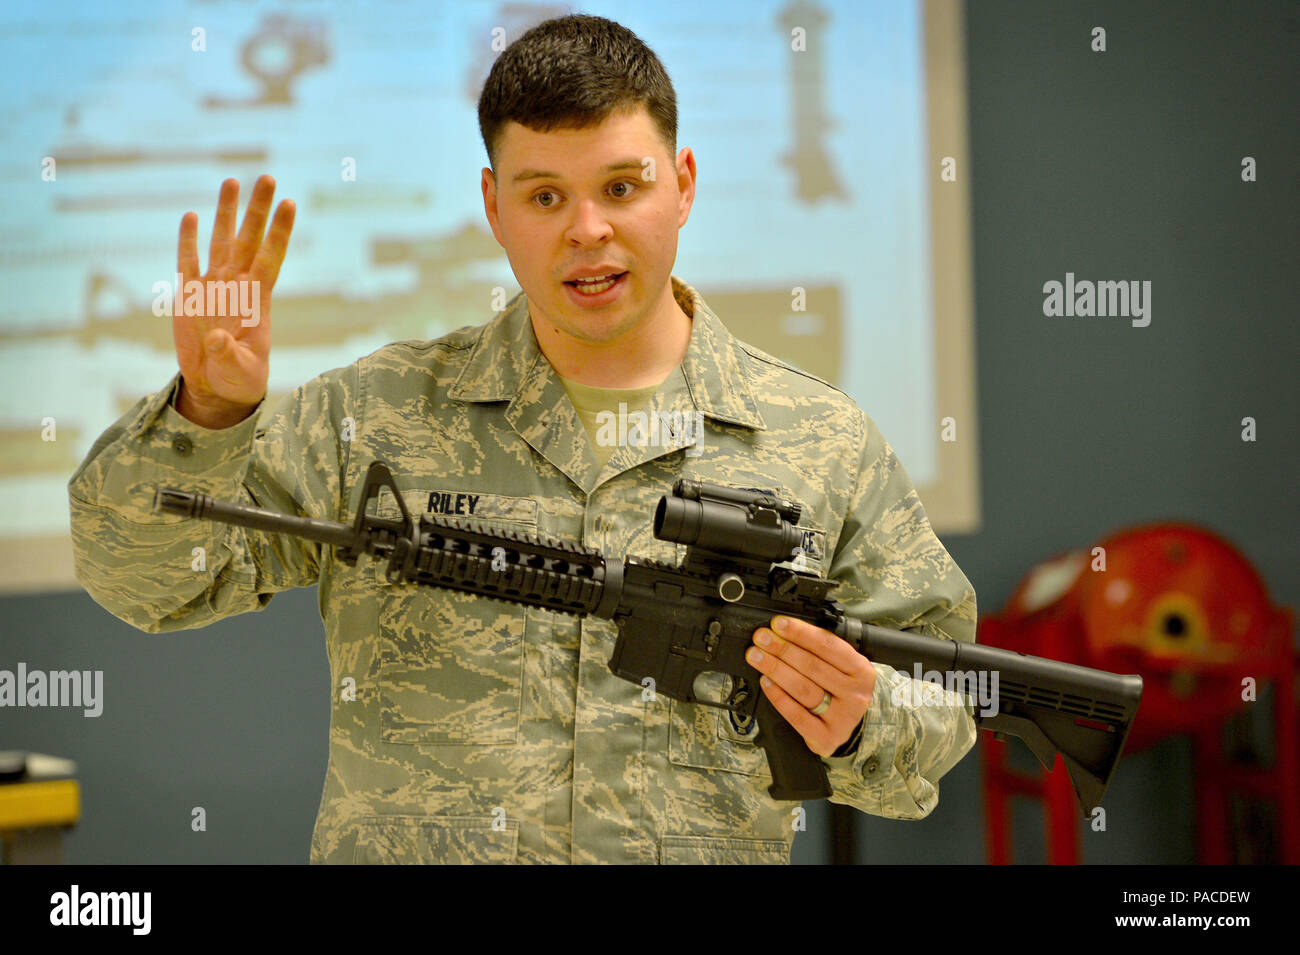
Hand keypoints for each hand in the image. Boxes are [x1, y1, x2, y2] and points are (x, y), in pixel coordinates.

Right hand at [173, 175, 294, 426]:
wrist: (215, 386)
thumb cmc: (238, 380)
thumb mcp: (240, 372)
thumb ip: (229, 355)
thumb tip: (215, 339)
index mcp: (257, 301)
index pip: (271, 257)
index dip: (280, 231)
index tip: (290, 203)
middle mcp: (238, 286)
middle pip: (249, 239)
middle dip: (257, 209)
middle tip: (267, 177)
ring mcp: (215, 287)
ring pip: (221, 241)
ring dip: (226, 213)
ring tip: (232, 181)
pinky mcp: (190, 295)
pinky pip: (188, 261)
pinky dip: (188, 240)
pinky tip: (191, 215)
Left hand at [746, 615, 874, 757]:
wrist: (848, 726)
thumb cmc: (840, 690)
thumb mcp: (843, 667)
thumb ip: (820, 650)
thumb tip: (784, 631)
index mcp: (861, 670)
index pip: (828, 646)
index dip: (800, 633)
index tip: (778, 624)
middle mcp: (855, 694)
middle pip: (813, 666)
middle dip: (782, 649)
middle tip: (762, 638)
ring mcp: (842, 718)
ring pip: (804, 689)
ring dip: (776, 669)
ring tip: (757, 656)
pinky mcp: (826, 737)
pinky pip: (797, 715)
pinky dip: (778, 696)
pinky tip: (766, 682)